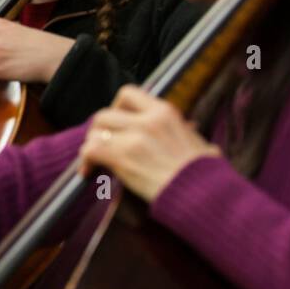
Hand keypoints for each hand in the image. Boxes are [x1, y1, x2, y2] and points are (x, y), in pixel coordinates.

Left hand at [78, 85, 219, 202]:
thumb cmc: (203, 173)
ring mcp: (134, 137)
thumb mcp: (197, 141)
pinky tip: (89, 172)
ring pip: (95, 132)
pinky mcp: (123, 156)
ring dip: (92, 146)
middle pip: (104, 114)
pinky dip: (86, 160)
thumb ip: (183, 131)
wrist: (202, 193)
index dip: (116, 108)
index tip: (117, 123)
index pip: (127, 94)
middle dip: (99, 131)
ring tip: (95, 160)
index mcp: (165, 112)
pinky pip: (90, 149)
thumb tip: (187, 127)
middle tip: (103, 146)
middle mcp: (147, 120)